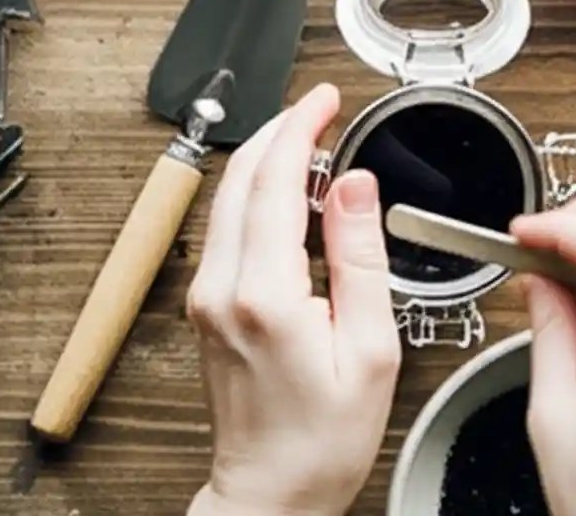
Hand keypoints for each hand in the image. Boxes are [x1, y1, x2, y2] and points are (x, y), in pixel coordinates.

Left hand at [186, 84, 401, 515]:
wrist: (270, 492)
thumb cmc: (322, 439)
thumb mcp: (370, 348)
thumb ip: (360, 258)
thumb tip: (355, 187)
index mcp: (263, 294)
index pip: (273, 180)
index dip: (300, 126)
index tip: (325, 98)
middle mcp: (221, 288)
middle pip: (239, 179)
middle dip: (278, 131)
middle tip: (319, 109)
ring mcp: (205, 296)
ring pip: (226, 200)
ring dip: (265, 161)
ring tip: (312, 144)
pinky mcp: (205, 306)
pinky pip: (226, 229)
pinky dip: (256, 197)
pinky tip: (289, 197)